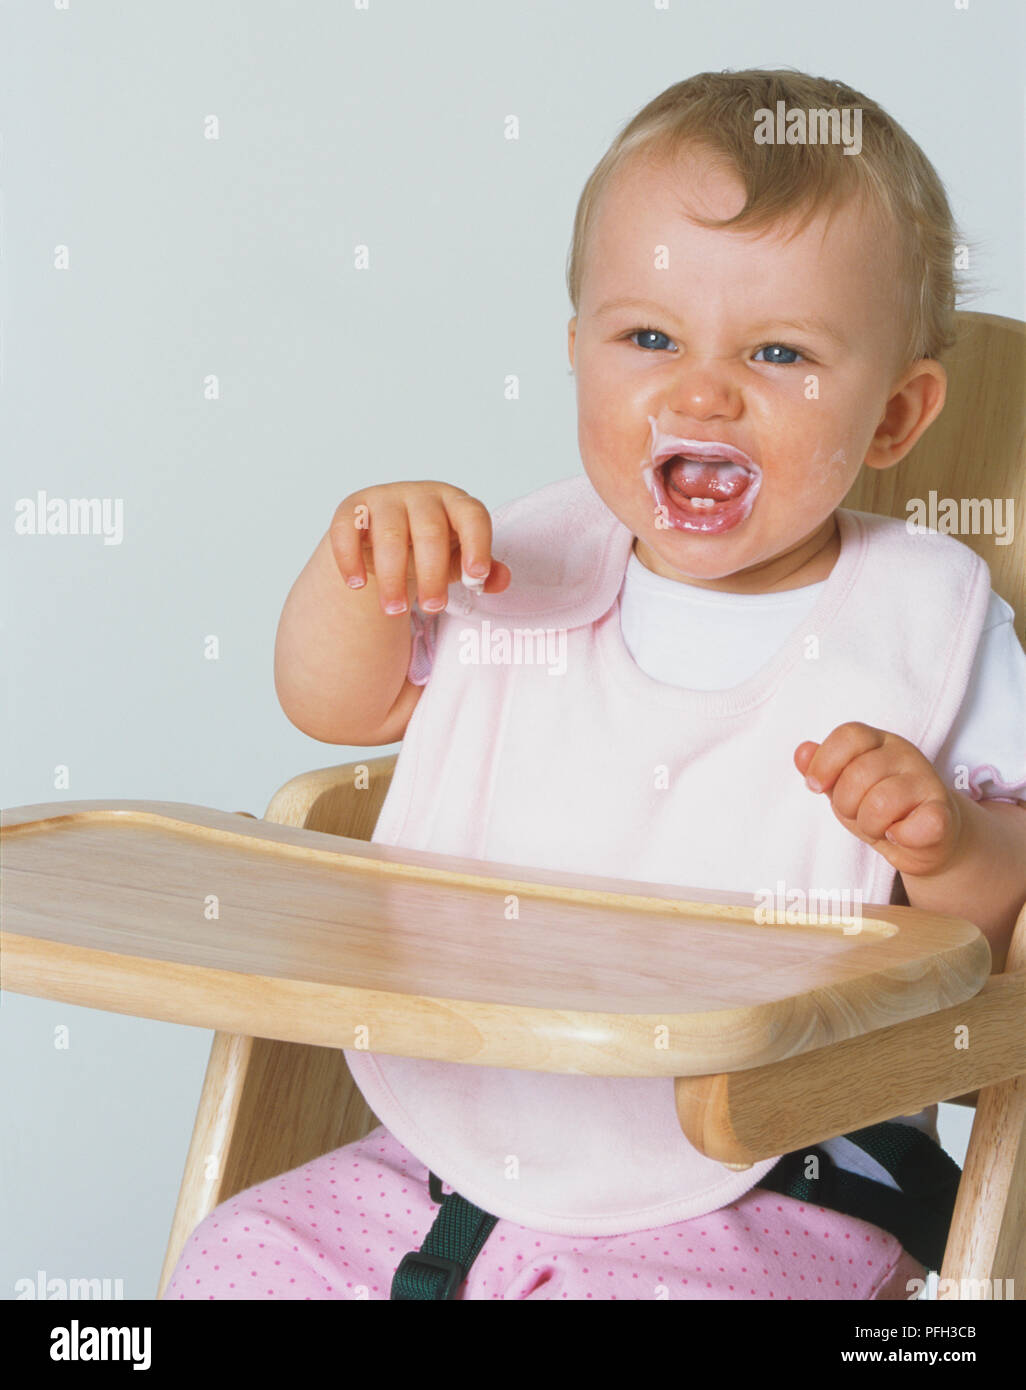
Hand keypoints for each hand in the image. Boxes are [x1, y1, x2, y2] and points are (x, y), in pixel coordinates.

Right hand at [328, 480, 510, 615]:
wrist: (382, 537)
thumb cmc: (429, 549)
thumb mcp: (457, 560)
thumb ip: (480, 571)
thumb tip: (502, 581)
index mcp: (454, 503)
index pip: (473, 516)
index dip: (477, 546)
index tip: (476, 579)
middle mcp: (421, 495)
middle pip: (430, 531)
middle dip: (432, 574)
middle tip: (434, 609)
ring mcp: (384, 498)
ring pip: (389, 534)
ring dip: (392, 576)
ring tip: (395, 610)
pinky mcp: (351, 509)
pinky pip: (347, 530)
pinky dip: (350, 559)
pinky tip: (357, 585)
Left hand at [794, 722, 966, 877]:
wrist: (927, 839)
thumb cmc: (880, 808)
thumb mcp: (843, 786)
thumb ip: (822, 768)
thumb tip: (802, 752)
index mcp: (877, 741)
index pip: (849, 735)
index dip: (825, 762)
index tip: (815, 786)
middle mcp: (904, 754)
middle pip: (859, 773)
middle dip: (846, 804)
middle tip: (858, 813)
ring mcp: (927, 781)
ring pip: (882, 802)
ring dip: (871, 824)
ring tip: (880, 826)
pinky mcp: (944, 813)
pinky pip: (918, 826)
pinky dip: (901, 836)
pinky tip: (900, 834)